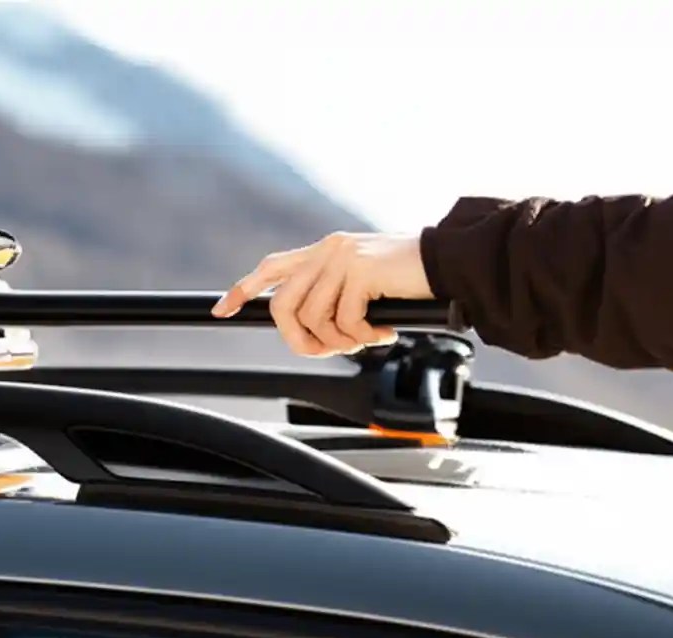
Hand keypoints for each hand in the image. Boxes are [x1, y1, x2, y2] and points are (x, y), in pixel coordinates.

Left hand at [211, 231, 432, 356]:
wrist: (449, 262)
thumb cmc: (409, 279)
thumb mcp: (362, 282)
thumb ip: (333, 294)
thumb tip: (307, 331)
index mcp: (325, 250)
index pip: (273, 267)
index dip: (245, 288)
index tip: (223, 309)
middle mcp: (328, 250)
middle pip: (283, 306)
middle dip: (301, 340)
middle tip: (331, 351)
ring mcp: (343, 258)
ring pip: (313, 319)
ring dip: (340, 342)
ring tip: (367, 338)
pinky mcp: (361, 271)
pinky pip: (344, 322)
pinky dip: (363, 338)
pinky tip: (384, 332)